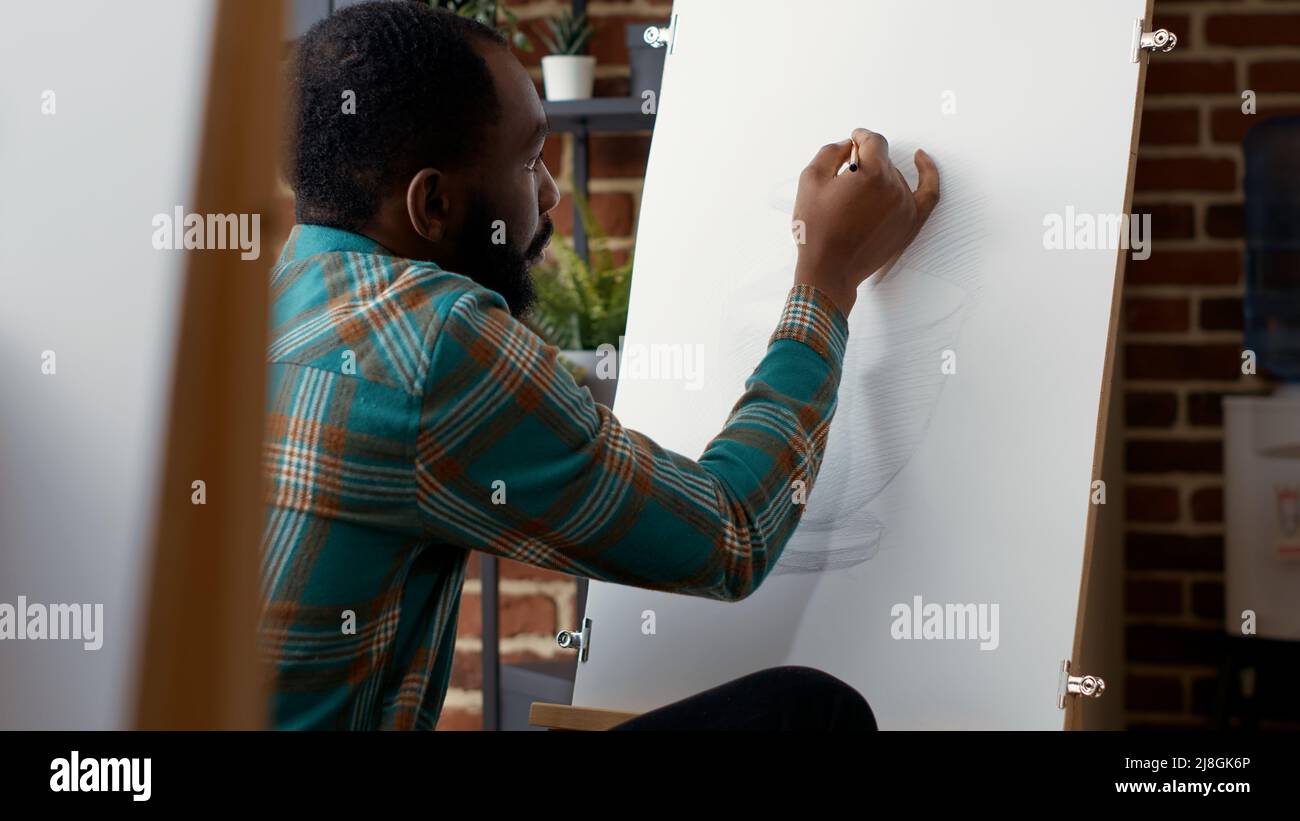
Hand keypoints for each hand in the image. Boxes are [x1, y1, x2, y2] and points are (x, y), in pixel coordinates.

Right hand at [791, 129, 939, 314]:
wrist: (829, 270)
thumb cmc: (817, 229)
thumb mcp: (810, 180)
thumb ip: (831, 152)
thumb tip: (849, 145)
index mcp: (871, 172)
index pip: (873, 141)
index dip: (861, 137)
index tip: (853, 139)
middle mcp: (894, 186)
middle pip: (882, 161)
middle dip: (863, 164)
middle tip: (842, 182)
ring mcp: (905, 205)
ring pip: (895, 177)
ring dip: (877, 178)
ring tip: (854, 198)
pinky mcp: (911, 222)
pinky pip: (929, 192)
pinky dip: (928, 172)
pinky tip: (922, 158)